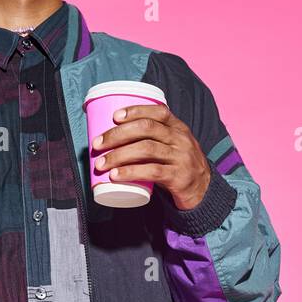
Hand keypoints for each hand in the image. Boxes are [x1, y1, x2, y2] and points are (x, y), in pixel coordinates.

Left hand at [91, 102, 210, 209]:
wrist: (203, 191)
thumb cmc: (178, 166)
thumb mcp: (173, 146)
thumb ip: (153, 138)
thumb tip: (114, 137)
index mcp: (178, 128)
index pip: (158, 112)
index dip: (135, 111)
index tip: (114, 116)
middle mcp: (181, 139)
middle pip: (146, 129)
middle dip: (118, 134)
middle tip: (98, 144)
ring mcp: (181, 158)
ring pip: (146, 149)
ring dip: (119, 155)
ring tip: (101, 164)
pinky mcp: (178, 177)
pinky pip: (152, 172)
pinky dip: (131, 172)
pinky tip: (116, 175)